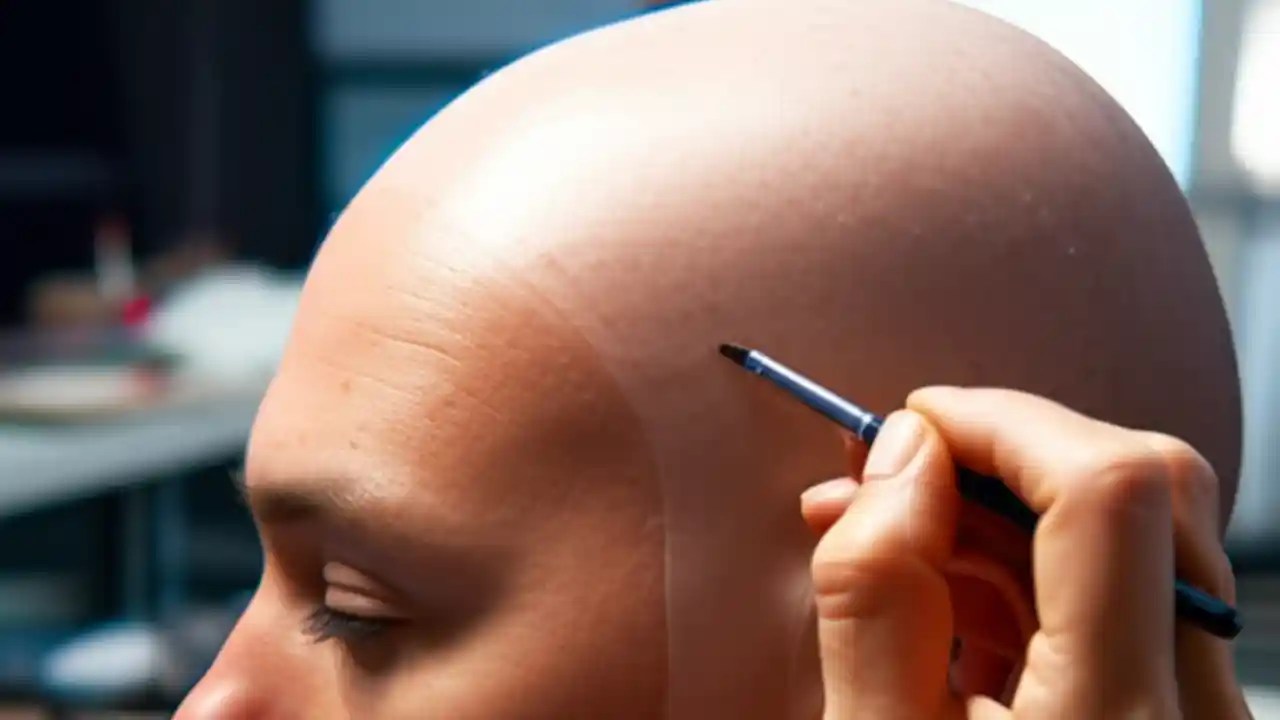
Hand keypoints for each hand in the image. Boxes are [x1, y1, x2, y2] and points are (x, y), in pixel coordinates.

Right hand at [800, 387, 1249, 718]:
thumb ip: (878, 595)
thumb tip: (902, 452)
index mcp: (1116, 717)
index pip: (1107, 489)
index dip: (1003, 420)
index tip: (912, 422)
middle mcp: (1195, 705)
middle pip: (1146, 487)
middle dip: (1004, 453)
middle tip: (894, 474)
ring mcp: (1204, 706)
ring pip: (1140, 531)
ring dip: (1009, 510)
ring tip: (893, 538)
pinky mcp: (1183, 710)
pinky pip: (1130, 592)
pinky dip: (1033, 568)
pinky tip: (946, 592)